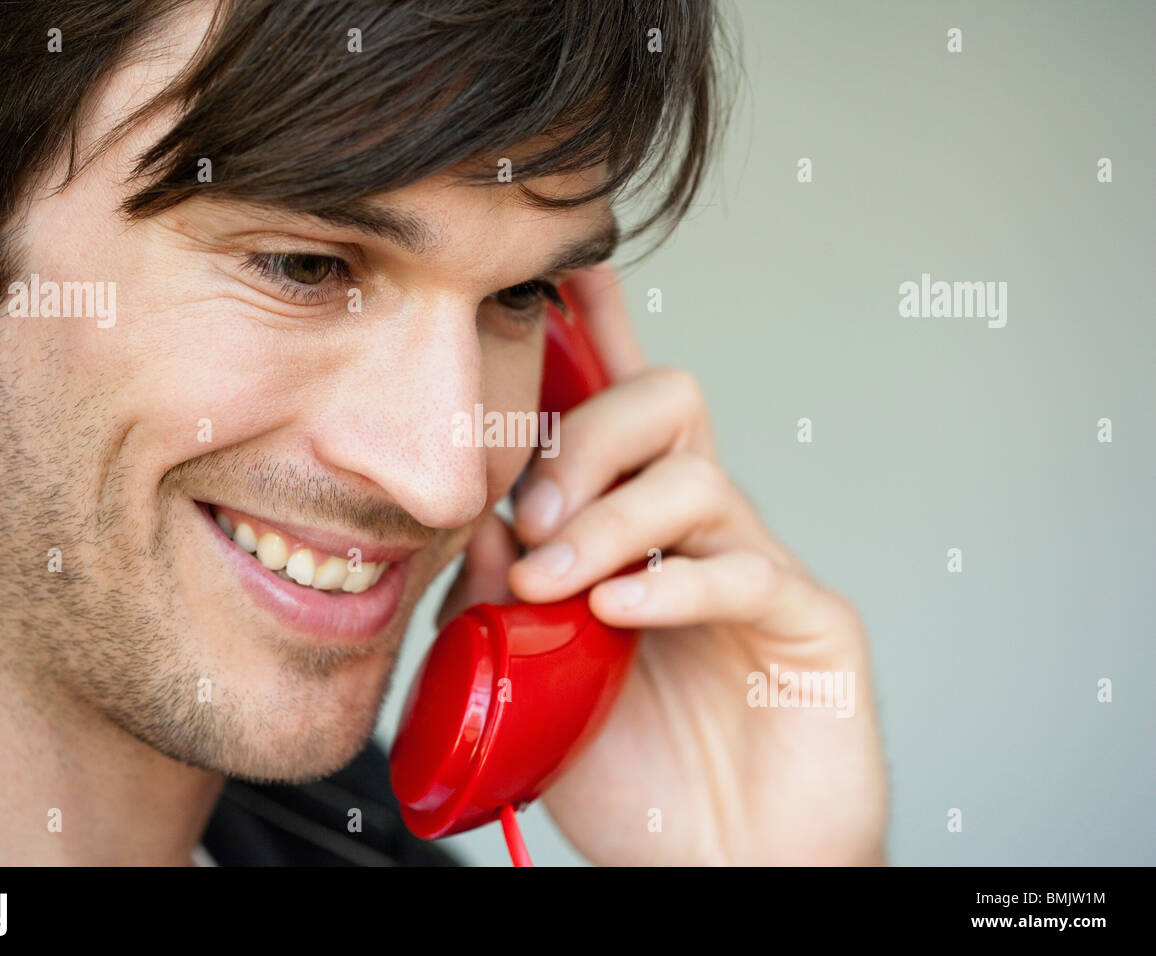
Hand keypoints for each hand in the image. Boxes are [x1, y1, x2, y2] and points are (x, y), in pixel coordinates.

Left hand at [437, 263, 887, 864]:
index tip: (564, 269)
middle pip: (668, 403)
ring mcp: (756, 569)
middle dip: (589, 433)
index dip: (597, 330)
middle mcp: (695, 532)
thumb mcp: (535, 680)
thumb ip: (504, 601)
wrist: (714, 866)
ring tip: (559, 580)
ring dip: (610, 519)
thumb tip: (482, 527)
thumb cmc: (631, 776)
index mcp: (630, 532)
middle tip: (533, 508)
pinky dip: (670, 583)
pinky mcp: (809, 623)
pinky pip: (745, 569)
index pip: (614, 408)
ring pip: (698, 477)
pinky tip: (620, 612)